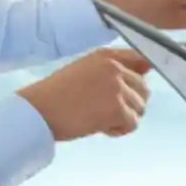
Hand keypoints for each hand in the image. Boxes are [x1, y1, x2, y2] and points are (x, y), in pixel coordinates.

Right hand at [17, 48, 150, 140]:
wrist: (37, 111)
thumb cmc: (56, 94)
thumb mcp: (86, 70)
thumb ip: (115, 68)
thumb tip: (148, 68)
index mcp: (106, 56)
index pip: (141, 61)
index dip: (140, 79)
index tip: (133, 91)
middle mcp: (114, 67)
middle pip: (143, 89)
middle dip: (129, 104)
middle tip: (107, 113)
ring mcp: (116, 86)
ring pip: (140, 108)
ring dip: (123, 118)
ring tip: (100, 119)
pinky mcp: (116, 107)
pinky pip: (133, 123)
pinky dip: (119, 130)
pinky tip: (100, 127)